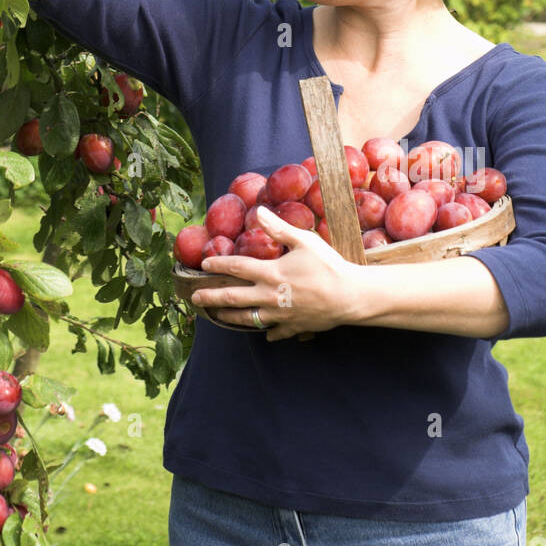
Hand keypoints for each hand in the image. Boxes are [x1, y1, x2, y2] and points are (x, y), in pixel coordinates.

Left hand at [190, 206, 362, 340]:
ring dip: (230, 316)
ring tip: (216, 314)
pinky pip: (276, 332)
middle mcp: (270, 296)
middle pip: (233, 298)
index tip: (204, 264)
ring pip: (248, 319)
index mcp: (270, 273)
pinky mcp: (294, 327)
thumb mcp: (304, 241)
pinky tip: (264, 334)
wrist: (350, 297)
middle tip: (195, 297)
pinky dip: (268, 333)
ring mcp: (280, 315)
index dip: (219, 264)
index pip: (237, 268)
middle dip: (211, 296)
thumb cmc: (328, 265)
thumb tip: (259, 211)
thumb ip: (279, 228)